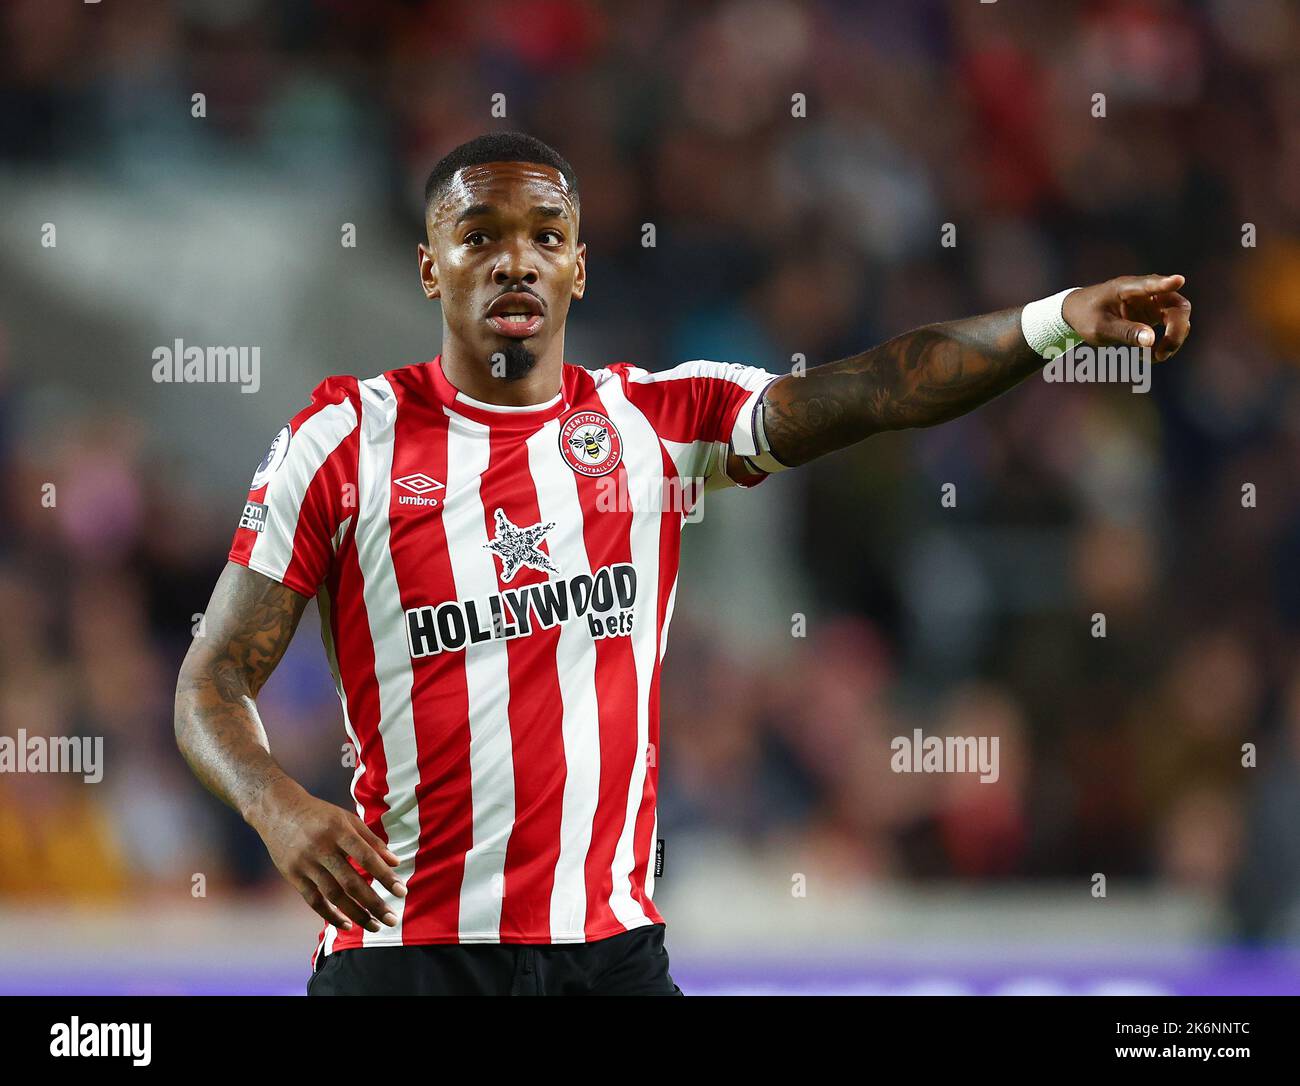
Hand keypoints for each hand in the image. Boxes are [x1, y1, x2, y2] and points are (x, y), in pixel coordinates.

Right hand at [249, 776, 405, 932]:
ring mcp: (306, 864)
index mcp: (339, 831)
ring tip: (374, 926)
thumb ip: (372, 840)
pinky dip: (330, 915)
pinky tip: (346, 925)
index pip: (367, 858)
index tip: (402, 892)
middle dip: (374, 903)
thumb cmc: (320, 815)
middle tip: (392, 919)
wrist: (278, 810)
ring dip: (356, 914)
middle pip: (351, 882)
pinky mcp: (293, 875)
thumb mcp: (347, 819)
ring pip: (334, 895)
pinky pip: (314, 900)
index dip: (385, 876)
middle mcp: (322, 848)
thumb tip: (396, 862)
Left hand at [1062, 273, 1191, 361]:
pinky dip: (1164, 344)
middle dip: (1177, 330)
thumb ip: (1126, 332)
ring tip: (1155, 357)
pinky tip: (1148, 356)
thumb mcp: (1101, 328)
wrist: (1077, 313)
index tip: (1179, 280)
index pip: (1150, 284)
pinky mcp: (1153, 315)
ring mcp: (1152, 303)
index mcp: (1127, 288)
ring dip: (1173, 339)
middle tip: (1163, 353)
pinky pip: (1170, 328)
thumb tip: (1151, 340)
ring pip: (1178, 318)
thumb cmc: (1086, 316)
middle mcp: (1146, 293)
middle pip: (1177, 306)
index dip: (1166, 284)